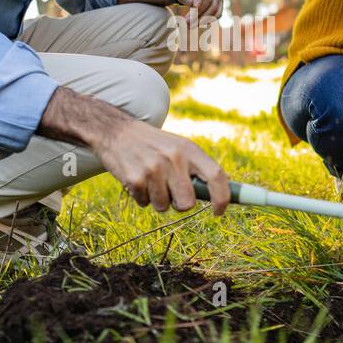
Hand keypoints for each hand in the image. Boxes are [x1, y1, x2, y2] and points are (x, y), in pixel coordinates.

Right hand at [38, 86, 230, 214]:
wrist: (115, 131)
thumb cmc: (153, 143)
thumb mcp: (179, 145)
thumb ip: (199, 165)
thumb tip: (226, 183)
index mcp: (189, 149)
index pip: (216, 176)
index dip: (223, 198)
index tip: (219, 212)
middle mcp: (174, 158)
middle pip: (187, 203)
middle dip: (180, 204)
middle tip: (171, 192)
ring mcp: (153, 169)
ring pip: (164, 206)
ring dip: (158, 200)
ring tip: (150, 180)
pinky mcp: (135, 179)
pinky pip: (145, 203)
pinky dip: (141, 197)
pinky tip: (137, 179)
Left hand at [171, 0, 222, 24]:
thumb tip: (194, 5)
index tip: (194, 7)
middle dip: (199, 12)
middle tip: (187, 22)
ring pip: (215, 7)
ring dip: (203, 19)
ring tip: (190, 26)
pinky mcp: (219, 2)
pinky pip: (218, 13)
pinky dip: (209, 20)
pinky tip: (199, 25)